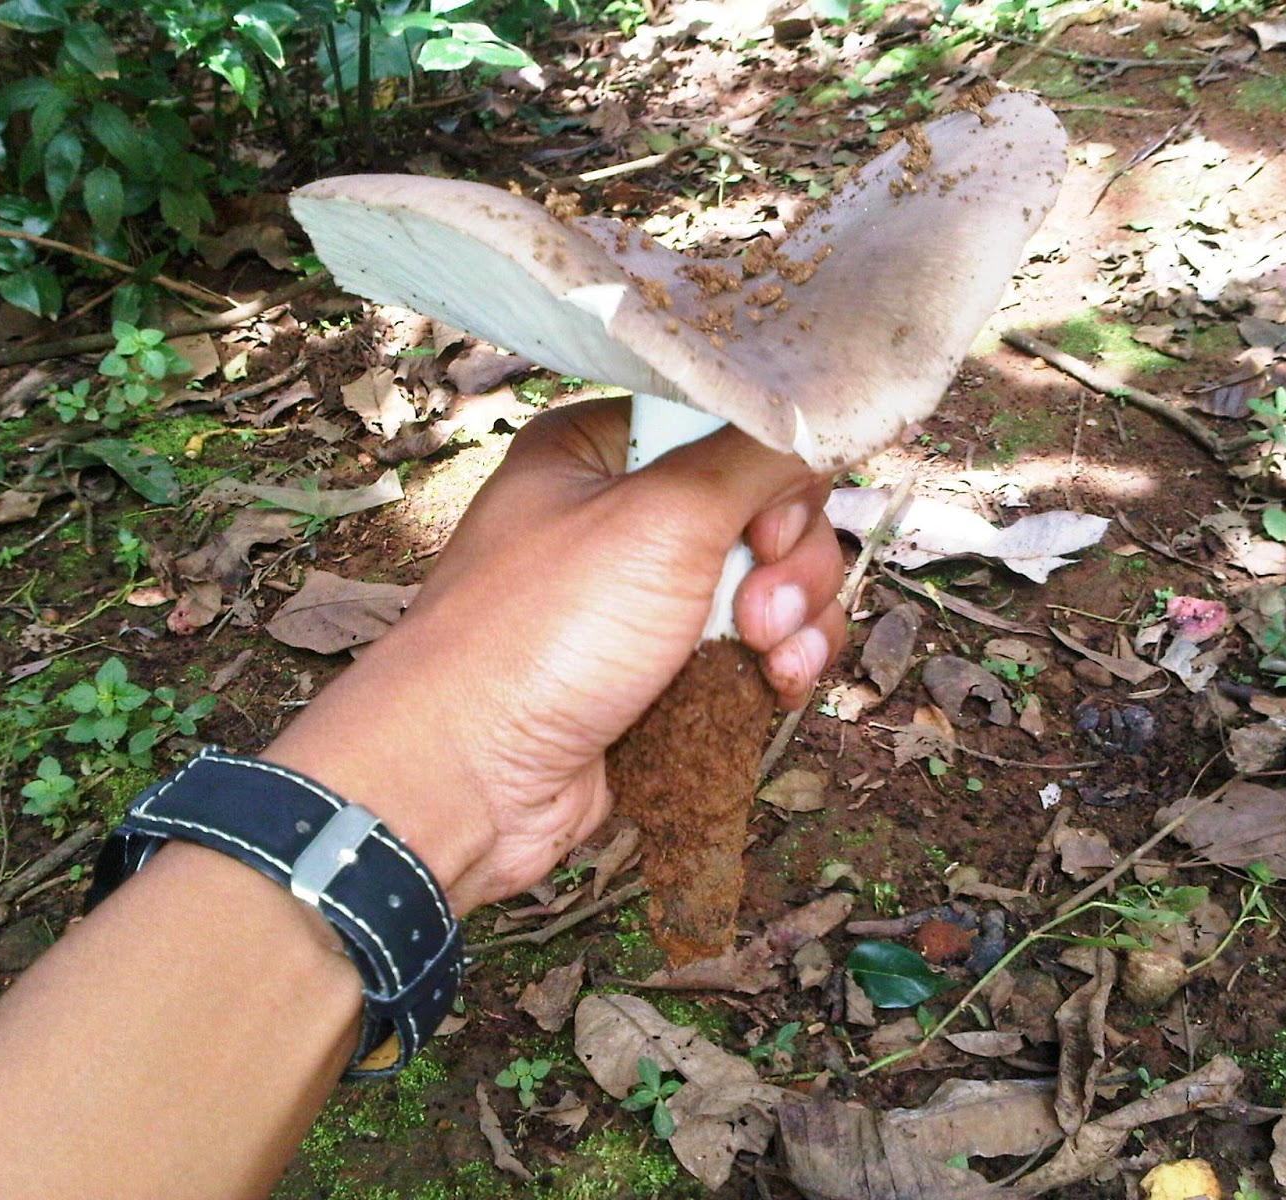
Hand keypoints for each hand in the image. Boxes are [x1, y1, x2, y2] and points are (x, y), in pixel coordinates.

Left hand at [263, 398, 846, 912]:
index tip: (767, 523)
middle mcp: (617, 516)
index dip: (768, 471)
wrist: (469, 781)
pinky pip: (748, 648)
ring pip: (767, 583)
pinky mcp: (660, 670)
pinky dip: (775, 664)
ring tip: (770, 660)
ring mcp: (640, 598)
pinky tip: (776, 688)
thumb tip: (816, 422)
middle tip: (757, 610)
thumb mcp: (657, 519)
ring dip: (793, 621)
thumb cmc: (539, 636)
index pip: (724, 425)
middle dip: (788, 563)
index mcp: (596, 453)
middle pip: (762, 508)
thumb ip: (750, 457)